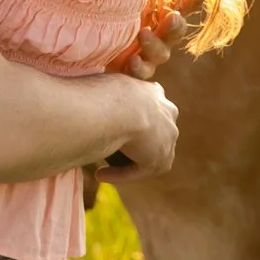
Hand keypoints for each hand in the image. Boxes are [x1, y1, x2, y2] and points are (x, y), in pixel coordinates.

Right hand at [83, 79, 179, 197]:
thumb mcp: (107, 85)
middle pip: (156, 133)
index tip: (117, 126)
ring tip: (102, 169)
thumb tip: (90, 94)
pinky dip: (120, 174)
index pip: (150, 107)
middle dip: (138, 143)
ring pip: (147, 154)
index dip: (134, 119)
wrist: (119, 107)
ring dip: (127, 162)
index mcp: (156, 94)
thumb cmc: (105, 91)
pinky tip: (100, 174)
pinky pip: (139, 171)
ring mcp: (168, 138)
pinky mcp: (160, 159)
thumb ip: (110, 93)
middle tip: (114, 150)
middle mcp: (168, 114)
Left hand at [120, 0, 207, 78]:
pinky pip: (141, 72)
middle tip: (173, 17)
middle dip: (176, 25)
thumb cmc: (122, 11)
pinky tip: (133, 59)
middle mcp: (162, 35)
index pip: (184, 5)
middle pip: (176, 31)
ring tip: (143, 33)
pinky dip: (139, 67)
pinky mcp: (133, 69)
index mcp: (164, 14)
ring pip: (161, 54)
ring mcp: (149, 54)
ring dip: (154, 44)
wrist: (98, 39)